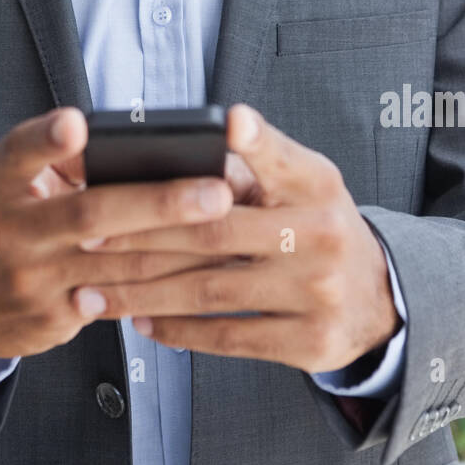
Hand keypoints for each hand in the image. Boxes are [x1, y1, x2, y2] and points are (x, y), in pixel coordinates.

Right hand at [0, 107, 234, 366]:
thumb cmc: (1, 218)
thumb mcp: (9, 177)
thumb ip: (58, 157)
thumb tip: (138, 137)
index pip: (20, 151)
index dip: (48, 139)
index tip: (78, 124)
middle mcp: (10, 228)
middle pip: (89, 213)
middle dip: (158, 202)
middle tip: (215, 192)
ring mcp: (30, 278)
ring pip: (115, 263)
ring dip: (177, 249)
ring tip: (229, 231)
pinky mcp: (49, 318)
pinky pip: (115, 302)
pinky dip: (159, 288)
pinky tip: (201, 275)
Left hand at [72, 104, 402, 371]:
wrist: (377, 297)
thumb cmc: (314, 224)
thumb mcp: (302, 184)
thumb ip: (253, 166)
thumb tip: (180, 148)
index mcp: (318, 184)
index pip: (281, 157)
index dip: (256, 141)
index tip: (228, 122)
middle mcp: (322, 234)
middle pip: (216, 232)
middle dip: (142, 235)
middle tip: (87, 233)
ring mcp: (317, 292)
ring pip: (210, 291)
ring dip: (142, 291)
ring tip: (94, 287)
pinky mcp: (309, 342)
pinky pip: (227, 337)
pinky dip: (178, 330)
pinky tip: (141, 320)